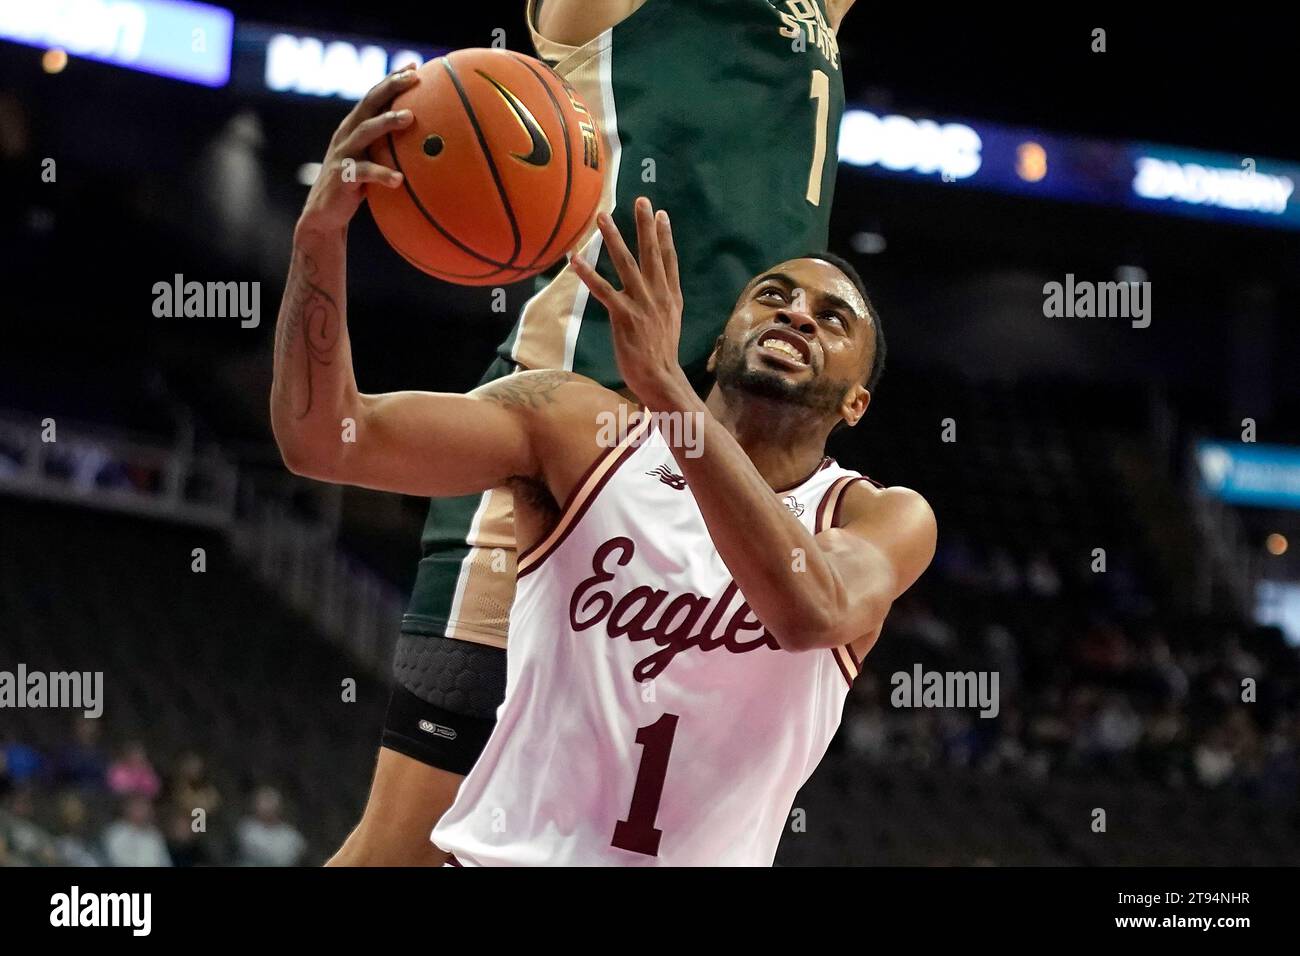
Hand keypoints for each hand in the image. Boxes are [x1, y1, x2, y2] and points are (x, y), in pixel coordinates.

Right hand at [296, 64, 420, 237]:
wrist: (325, 213)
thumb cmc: (356, 186)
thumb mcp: (373, 161)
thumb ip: (391, 148)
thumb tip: (430, 146)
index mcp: (354, 127)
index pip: (374, 96)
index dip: (392, 79)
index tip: (415, 66)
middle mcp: (347, 134)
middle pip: (369, 103)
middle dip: (391, 87)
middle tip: (414, 78)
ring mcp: (343, 154)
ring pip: (365, 131)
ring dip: (387, 122)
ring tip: (410, 118)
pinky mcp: (342, 177)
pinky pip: (364, 173)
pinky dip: (382, 174)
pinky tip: (400, 179)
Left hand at [570, 197, 689, 407]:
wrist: (660, 377)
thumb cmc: (661, 356)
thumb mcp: (670, 324)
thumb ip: (664, 303)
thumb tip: (659, 293)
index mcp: (670, 297)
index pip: (668, 259)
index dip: (664, 236)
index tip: (661, 214)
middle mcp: (658, 295)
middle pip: (651, 253)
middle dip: (645, 225)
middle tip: (640, 200)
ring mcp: (641, 303)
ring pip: (626, 263)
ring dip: (613, 238)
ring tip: (603, 216)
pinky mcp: (624, 315)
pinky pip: (603, 290)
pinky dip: (588, 273)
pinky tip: (575, 259)